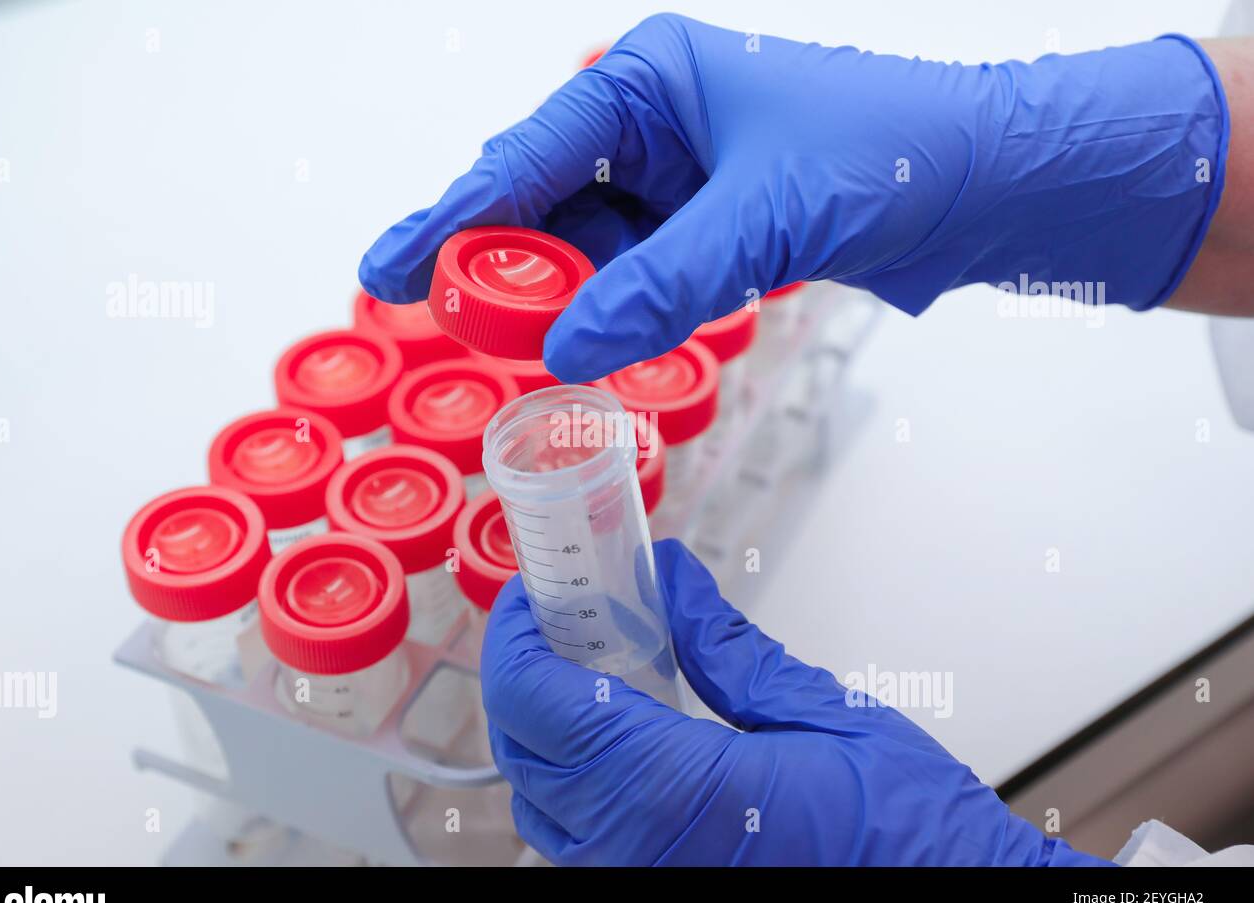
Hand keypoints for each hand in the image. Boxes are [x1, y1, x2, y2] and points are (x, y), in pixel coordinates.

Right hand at [361, 15, 1223, 380]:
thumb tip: (569, 348)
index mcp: (653, 80)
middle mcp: (657, 122)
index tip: (387, 268)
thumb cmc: (893, 154)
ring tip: (527, 348)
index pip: (529, 156)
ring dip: (563, 300)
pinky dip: (620, 314)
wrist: (990, 184)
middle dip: (501, 267)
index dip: (452, 218)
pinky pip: (639, 276)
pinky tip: (601, 346)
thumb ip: (660, 284)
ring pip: (589, 250)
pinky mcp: (712, 230)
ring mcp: (682, 180)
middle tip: (445, 321)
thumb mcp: (763, 218)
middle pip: (545, 204)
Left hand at [480, 539, 1111, 865]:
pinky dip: (576, 785)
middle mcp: (633, 851)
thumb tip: (669, 580)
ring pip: (541, 805)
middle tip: (566, 623)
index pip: (536, 701)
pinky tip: (621, 742)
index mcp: (672, 789)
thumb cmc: (908, 832)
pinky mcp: (654, 900)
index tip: (533, 597)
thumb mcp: (823, 713)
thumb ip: (726, 646)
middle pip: (523, 750)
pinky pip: (578, 845)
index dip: (516, 638)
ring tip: (593, 675)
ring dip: (546, 733)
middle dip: (526, 676)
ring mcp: (636, 886)